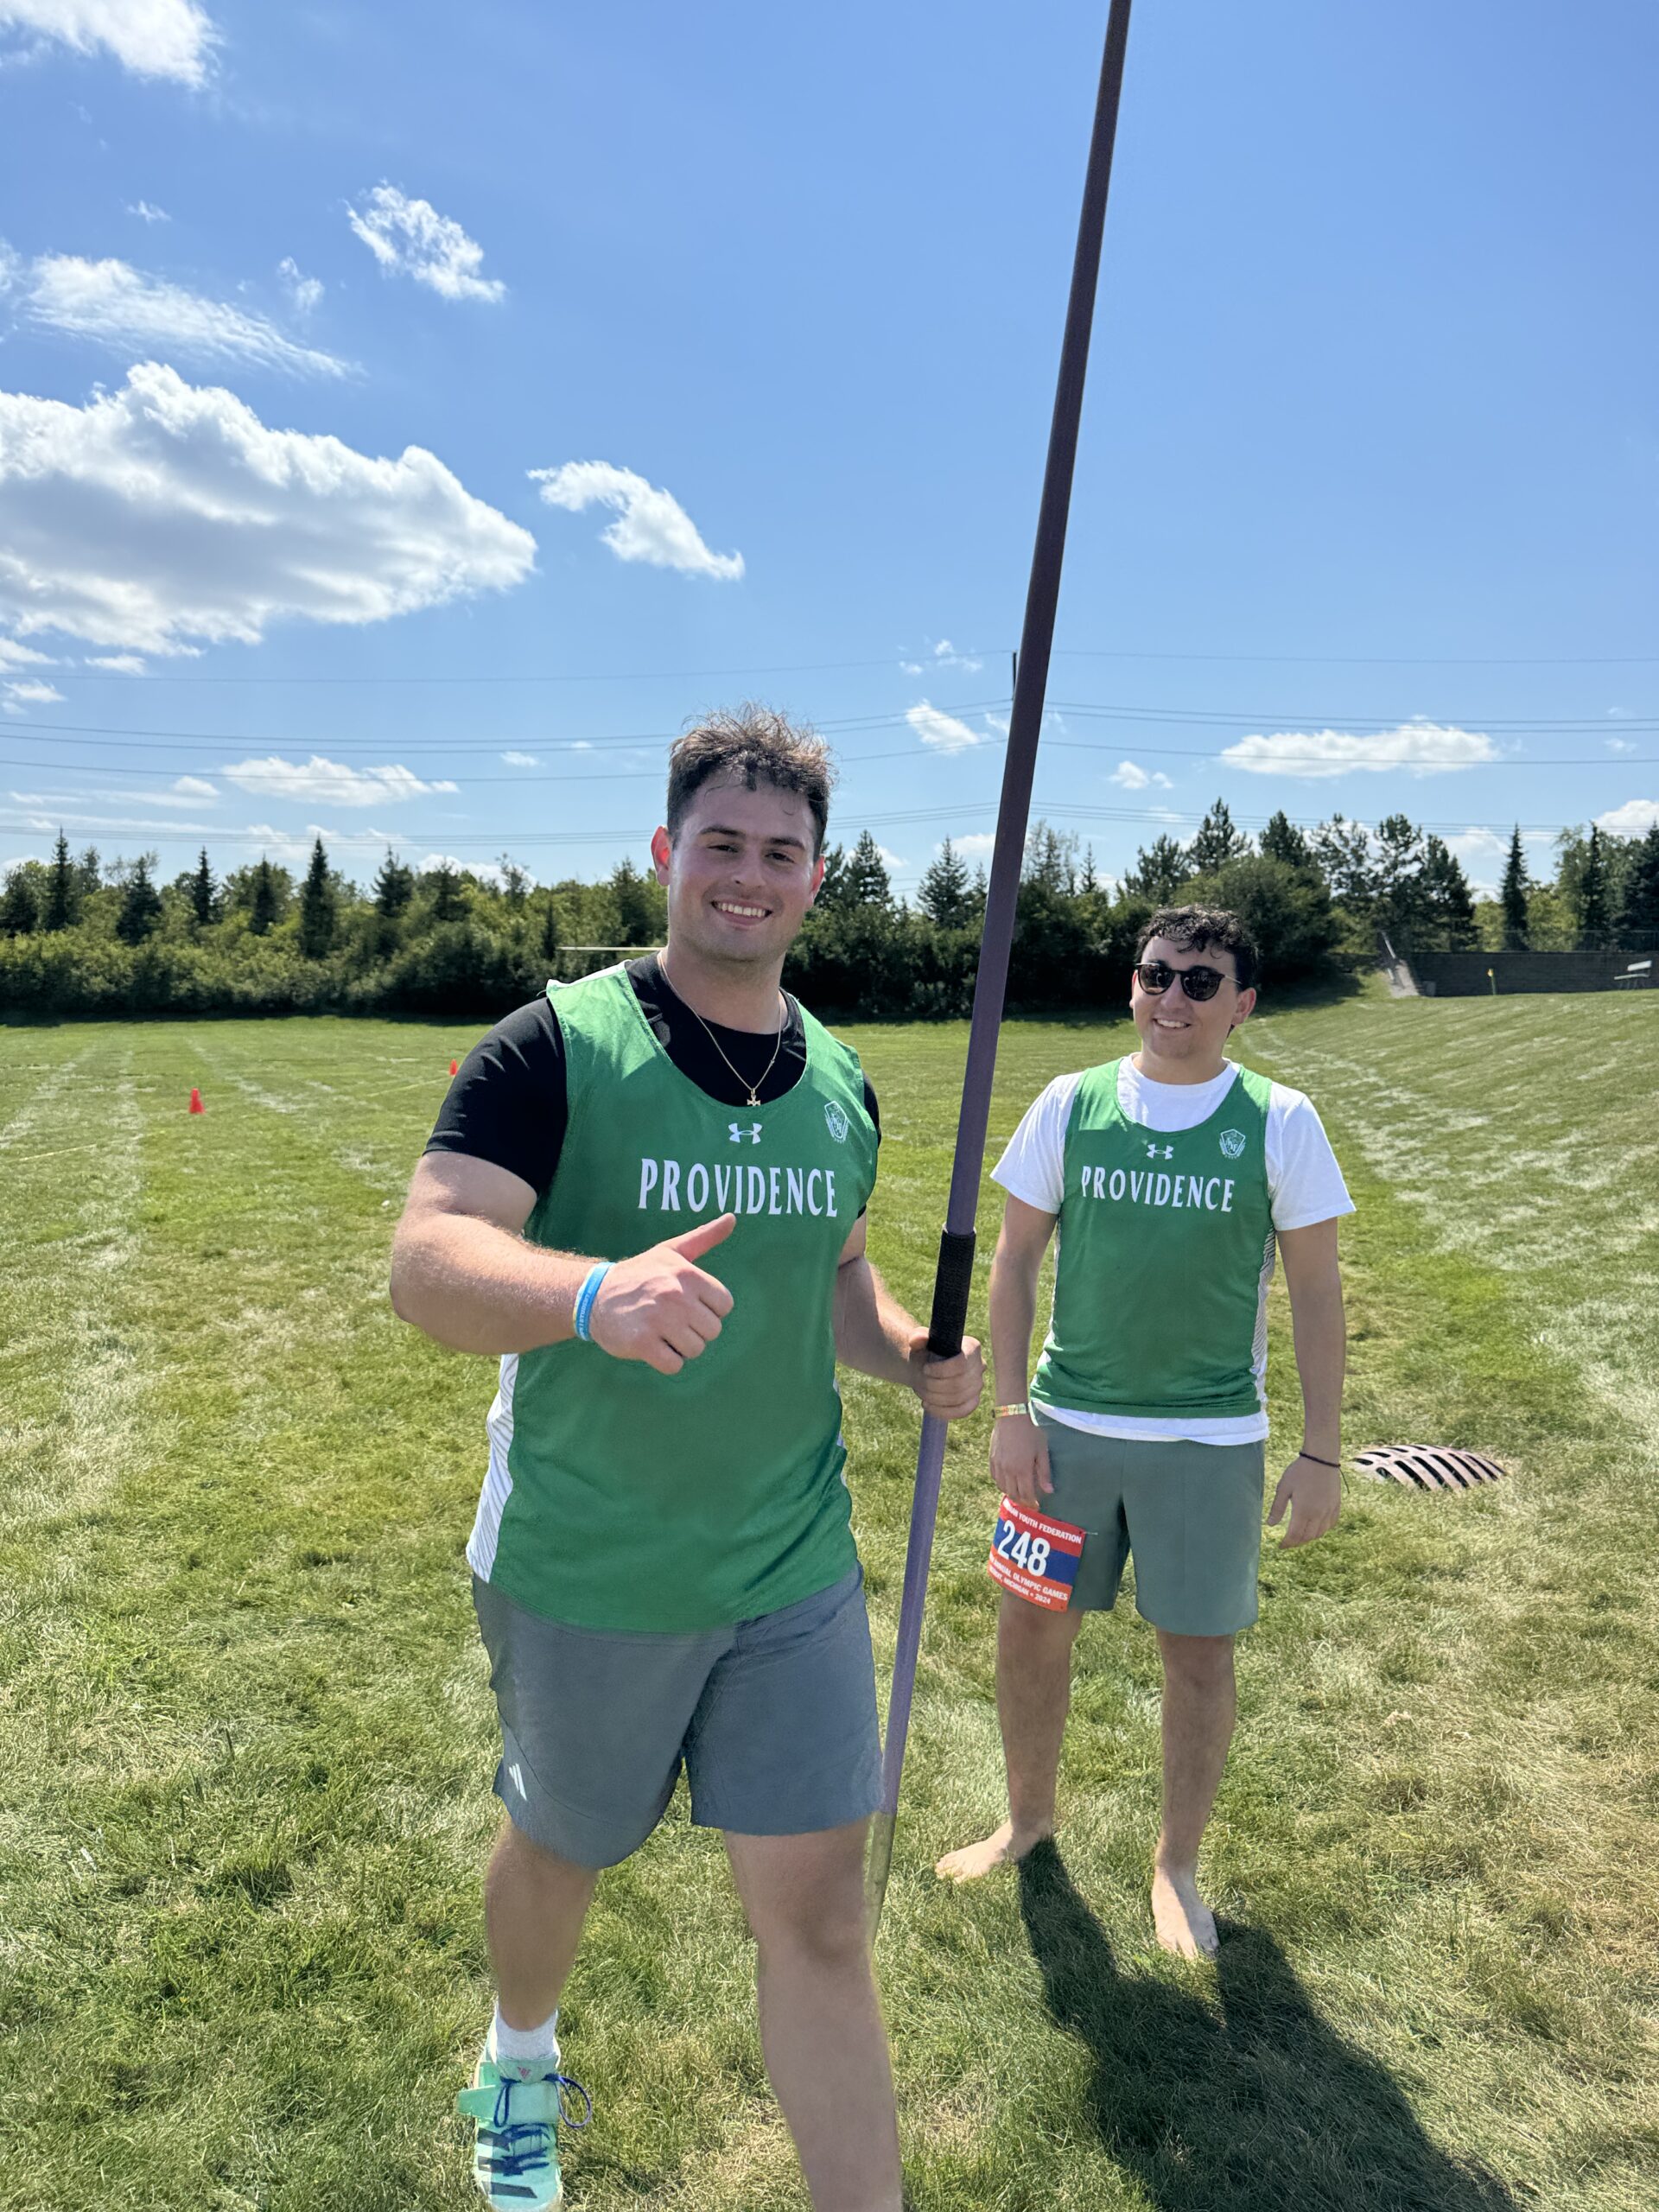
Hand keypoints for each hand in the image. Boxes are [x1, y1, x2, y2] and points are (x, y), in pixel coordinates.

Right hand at [588, 1214, 735, 1375]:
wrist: (594, 1295)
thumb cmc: (639, 1274)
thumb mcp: (671, 1251)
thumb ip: (704, 1237)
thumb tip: (732, 1218)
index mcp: (687, 1274)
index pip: (724, 1305)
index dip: (709, 1309)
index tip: (689, 1305)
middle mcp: (675, 1295)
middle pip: (712, 1330)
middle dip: (695, 1330)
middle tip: (671, 1320)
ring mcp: (658, 1320)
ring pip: (695, 1350)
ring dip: (680, 1347)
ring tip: (661, 1331)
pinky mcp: (641, 1343)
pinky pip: (674, 1365)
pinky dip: (666, 1361)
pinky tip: (652, 1346)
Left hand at [906, 1330, 983, 1421]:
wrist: (927, 1365)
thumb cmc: (927, 1350)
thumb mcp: (921, 1341)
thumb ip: (918, 1337)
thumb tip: (917, 1339)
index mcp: (972, 1347)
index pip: (962, 1364)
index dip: (942, 1370)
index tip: (925, 1369)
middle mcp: (980, 1365)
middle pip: (959, 1384)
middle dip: (935, 1386)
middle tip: (921, 1383)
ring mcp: (978, 1385)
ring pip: (959, 1399)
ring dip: (936, 1398)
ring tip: (921, 1393)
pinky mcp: (973, 1401)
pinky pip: (962, 1411)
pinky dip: (943, 1411)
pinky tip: (927, 1405)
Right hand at [990, 1410, 1051, 1505]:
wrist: (1011, 1417)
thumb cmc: (1030, 1432)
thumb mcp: (1042, 1451)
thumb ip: (1044, 1472)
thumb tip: (1049, 1491)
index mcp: (1023, 1470)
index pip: (1026, 1494)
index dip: (1032, 1502)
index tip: (1037, 1506)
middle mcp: (1009, 1471)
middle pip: (1014, 1494)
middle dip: (1022, 1501)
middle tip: (1029, 1502)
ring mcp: (999, 1466)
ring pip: (1003, 1488)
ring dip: (1011, 1493)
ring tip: (1019, 1494)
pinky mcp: (992, 1460)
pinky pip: (995, 1478)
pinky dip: (1001, 1484)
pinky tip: (1008, 1482)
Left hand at [1267, 1454, 1340, 1547]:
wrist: (1321, 1458)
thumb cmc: (1299, 1471)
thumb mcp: (1284, 1488)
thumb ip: (1277, 1508)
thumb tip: (1269, 1524)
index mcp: (1303, 1511)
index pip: (1295, 1535)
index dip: (1287, 1543)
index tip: (1281, 1546)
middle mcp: (1318, 1514)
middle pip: (1308, 1537)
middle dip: (1297, 1542)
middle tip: (1289, 1542)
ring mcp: (1329, 1511)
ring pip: (1320, 1533)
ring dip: (1309, 1538)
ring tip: (1300, 1536)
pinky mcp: (1336, 1505)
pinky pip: (1330, 1524)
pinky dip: (1322, 1530)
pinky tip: (1316, 1528)